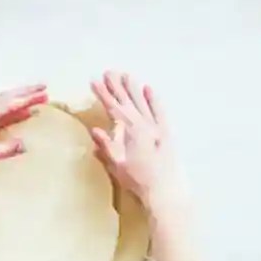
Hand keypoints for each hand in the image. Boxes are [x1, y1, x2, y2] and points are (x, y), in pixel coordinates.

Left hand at [0, 85, 47, 178]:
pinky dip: (12, 111)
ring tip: (37, 99)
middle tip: (44, 89)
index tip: (43, 93)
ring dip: (19, 100)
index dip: (27, 98)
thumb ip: (3, 150)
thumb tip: (24, 144)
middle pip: (6, 98)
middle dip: (26, 93)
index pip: (8, 104)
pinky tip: (20, 115)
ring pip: (2, 104)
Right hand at [89, 71, 178, 207]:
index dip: (103, 94)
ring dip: (133, 88)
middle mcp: (144, 125)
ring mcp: (157, 127)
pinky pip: (160, 110)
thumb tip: (94, 130)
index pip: (114, 108)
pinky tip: (149, 88)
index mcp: (131, 131)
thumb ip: (107, 147)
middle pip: (128, 101)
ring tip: (126, 75)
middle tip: (108, 71)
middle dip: (117, 86)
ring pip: (142, 102)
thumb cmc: (138, 180)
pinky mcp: (166, 132)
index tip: (94, 81)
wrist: (165, 189)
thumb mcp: (118, 166)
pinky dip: (154, 98)